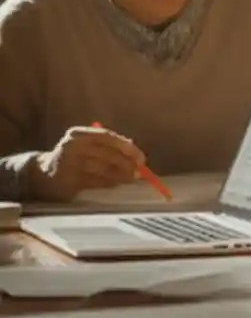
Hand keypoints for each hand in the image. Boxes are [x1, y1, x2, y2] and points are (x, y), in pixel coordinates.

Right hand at [26, 125, 146, 201]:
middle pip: (108, 154)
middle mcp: (72, 146)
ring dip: (121, 175)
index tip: (141, 158)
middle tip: (140, 172)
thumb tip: (136, 153)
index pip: (107, 137)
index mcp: (77, 134)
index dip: (127, 147)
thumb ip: (108, 146)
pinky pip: (96, 181)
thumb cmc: (72, 158)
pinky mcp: (68, 180)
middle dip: (127, 164)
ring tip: (131, 179)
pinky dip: (110, 183)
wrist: (42, 174)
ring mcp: (68, 164)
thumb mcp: (85, 146)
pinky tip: (116, 184)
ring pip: (103, 169)